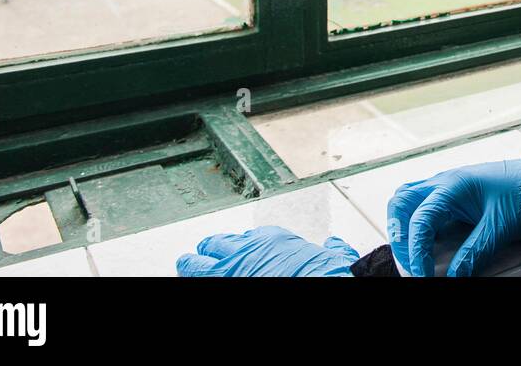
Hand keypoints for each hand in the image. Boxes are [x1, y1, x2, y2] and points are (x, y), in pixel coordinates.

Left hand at [175, 225, 357, 276]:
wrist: (322, 281)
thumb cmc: (327, 273)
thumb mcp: (334, 256)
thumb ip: (331, 250)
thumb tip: (335, 246)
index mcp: (274, 240)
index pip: (248, 239)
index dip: (240, 247)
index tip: (237, 250)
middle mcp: (251, 249)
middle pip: (220, 245)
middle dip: (210, 250)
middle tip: (202, 253)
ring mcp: (234, 266)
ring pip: (202, 260)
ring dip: (193, 262)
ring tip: (185, 261)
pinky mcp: (225, 277)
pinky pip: (199, 273)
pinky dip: (191, 271)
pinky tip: (185, 269)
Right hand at [387, 150, 520, 276]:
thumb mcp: (502, 226)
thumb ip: (475, 251)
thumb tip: (453, 275)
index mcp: (454, 185)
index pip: (421, 219)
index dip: (417, 251)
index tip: (423, 274)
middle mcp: (444, 182)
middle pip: (401, 203)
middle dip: (400, 236)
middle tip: (411, 264)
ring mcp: (447, 186)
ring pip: (408, 200)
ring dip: (404, 227)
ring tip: (413, 254)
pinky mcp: (454, 194)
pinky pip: (424, 205)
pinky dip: (418, 224)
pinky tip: (427, 243)